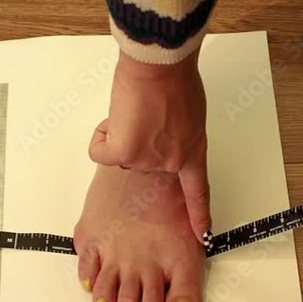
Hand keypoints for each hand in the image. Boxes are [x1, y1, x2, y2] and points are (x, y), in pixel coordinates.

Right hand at [88, 50, 209, 241]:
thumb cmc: (176, 78)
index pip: (198, 192)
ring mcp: (147, 160)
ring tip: (133, 107)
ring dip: (119, 132)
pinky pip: (100, 153)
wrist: (160, 66)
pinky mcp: (124, 152)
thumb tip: (158, 136)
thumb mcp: (190, 113)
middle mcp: (171, 162)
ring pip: (120, 153)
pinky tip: (114, 119)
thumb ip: (176, 133)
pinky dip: (101, 137)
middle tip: (145, 112)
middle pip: (142, 162)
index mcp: (192, 152)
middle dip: (137, 140)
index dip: (198, 215)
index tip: (201, 235)